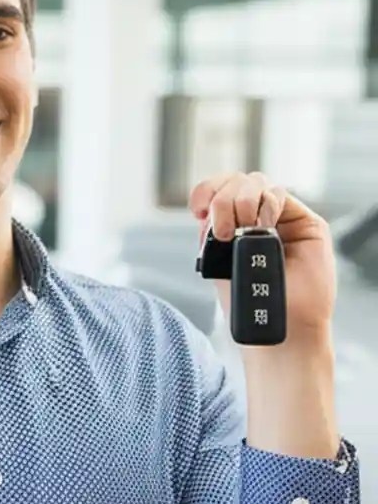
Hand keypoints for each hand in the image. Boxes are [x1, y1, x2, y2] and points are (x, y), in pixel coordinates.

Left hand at [188, 172, 339, 458]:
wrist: (274, 323)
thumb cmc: (247, 300)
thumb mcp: (219, 261)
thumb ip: (212, 232)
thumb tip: (208, 210)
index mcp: (228, 225)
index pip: (216, 190)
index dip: (205, 190)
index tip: (197, 210)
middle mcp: (252, 218)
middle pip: (235, 181)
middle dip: (222, 198)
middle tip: (224, 230)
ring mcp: (278, 218)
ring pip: (256, 182)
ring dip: (242, 200)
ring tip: (242, 231)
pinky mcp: (304, 222)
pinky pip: (280, 194)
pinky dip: (266, 204)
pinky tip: (262, 226)